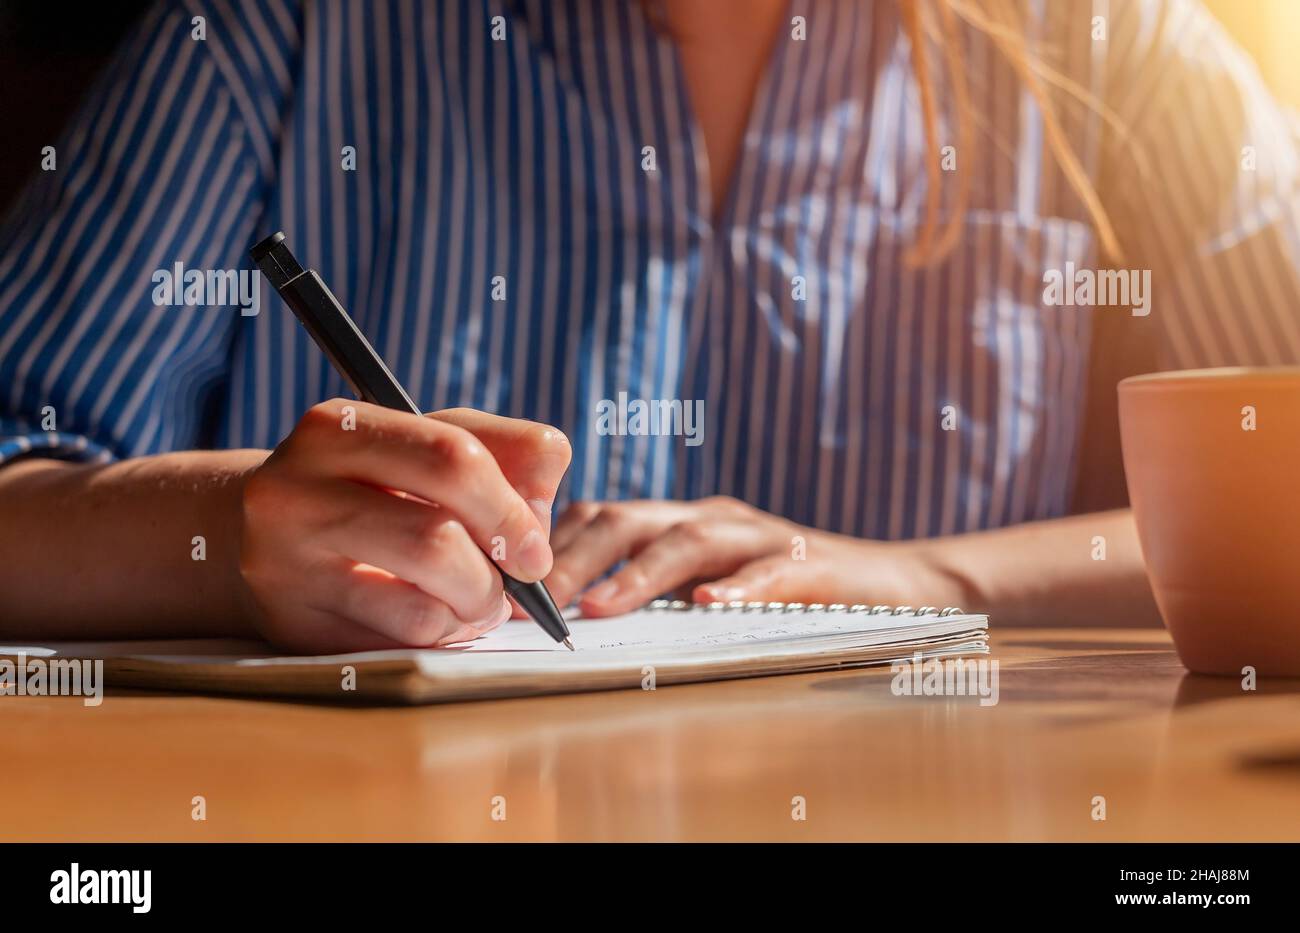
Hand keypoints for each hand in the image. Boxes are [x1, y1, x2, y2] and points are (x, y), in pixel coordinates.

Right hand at [238, 401, 570, 652]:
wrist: (268, 532)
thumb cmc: (375, 484)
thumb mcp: (431, 444)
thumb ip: (506, 453)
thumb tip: (543, 504)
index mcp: (337, 429)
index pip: (453, 458)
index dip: (513, 510)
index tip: (535, 545)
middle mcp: (294, 492)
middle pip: (437, 539)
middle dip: (497, 569)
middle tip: (521, 577)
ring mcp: (284, 565)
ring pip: (424, 609)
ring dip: (474, 609)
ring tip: (474, 596)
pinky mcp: (293, 625)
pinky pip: (401, 646)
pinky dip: (440, 635)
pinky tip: (436, 616)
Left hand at [545, 496, 973, 615]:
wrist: (888, 582)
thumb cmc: (784, 587)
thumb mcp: (707, 579)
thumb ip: (652, 583)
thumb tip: (573, 614)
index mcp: (682, 520)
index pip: (603, 516)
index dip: (555, 544)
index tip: (512, 582)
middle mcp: (713, 518)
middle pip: (632, 521)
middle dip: (577, 558)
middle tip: (536, 599)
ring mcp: (759, 536)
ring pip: (689, 542)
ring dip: (639, 575)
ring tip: (600, 609)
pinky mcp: (806, 563)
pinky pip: (767, 572)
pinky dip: (736, 587)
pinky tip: (708, 605)